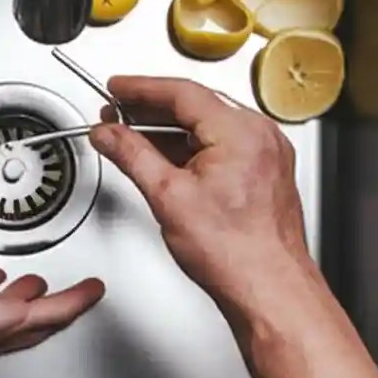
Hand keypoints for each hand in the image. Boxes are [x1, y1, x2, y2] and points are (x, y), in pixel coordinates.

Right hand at [88, 76, 315, 323]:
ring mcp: (267, 154)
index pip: (182, 92)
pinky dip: (192, 146)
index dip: (141, 88)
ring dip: (170, 128)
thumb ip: (132, 155)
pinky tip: (167, 158)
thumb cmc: (235, 253)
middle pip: (197, 105)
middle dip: (152, 108)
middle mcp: (261, 136)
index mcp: (240, 132)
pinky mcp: (267, 173)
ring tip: (134, 136)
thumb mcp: (167, 196)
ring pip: (210, 126)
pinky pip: (224, 145)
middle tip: (117, 112)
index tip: (117, 88)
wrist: (269, 290)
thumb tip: (109, 134)